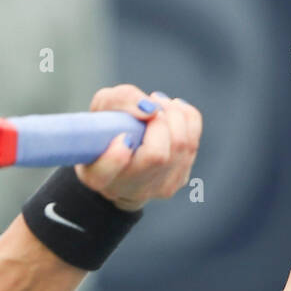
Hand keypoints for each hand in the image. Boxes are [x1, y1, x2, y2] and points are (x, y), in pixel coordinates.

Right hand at [74, 86, 200, 210]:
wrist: (123, 156)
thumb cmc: (109, 129)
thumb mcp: (102, 108)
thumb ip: (120, 101)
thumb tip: (151, 109)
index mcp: (98, 177)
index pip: (107, 173)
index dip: (116, 156)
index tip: (122, 137)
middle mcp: (127, 189)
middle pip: (157, 156)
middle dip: (161, 120)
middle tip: (151, 103)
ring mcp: (156, 188)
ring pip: (181, 147)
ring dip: (175, 115)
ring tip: (160, 103)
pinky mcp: (177, 180)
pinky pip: (192, 143)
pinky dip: (186, 119)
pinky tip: (172, 112)